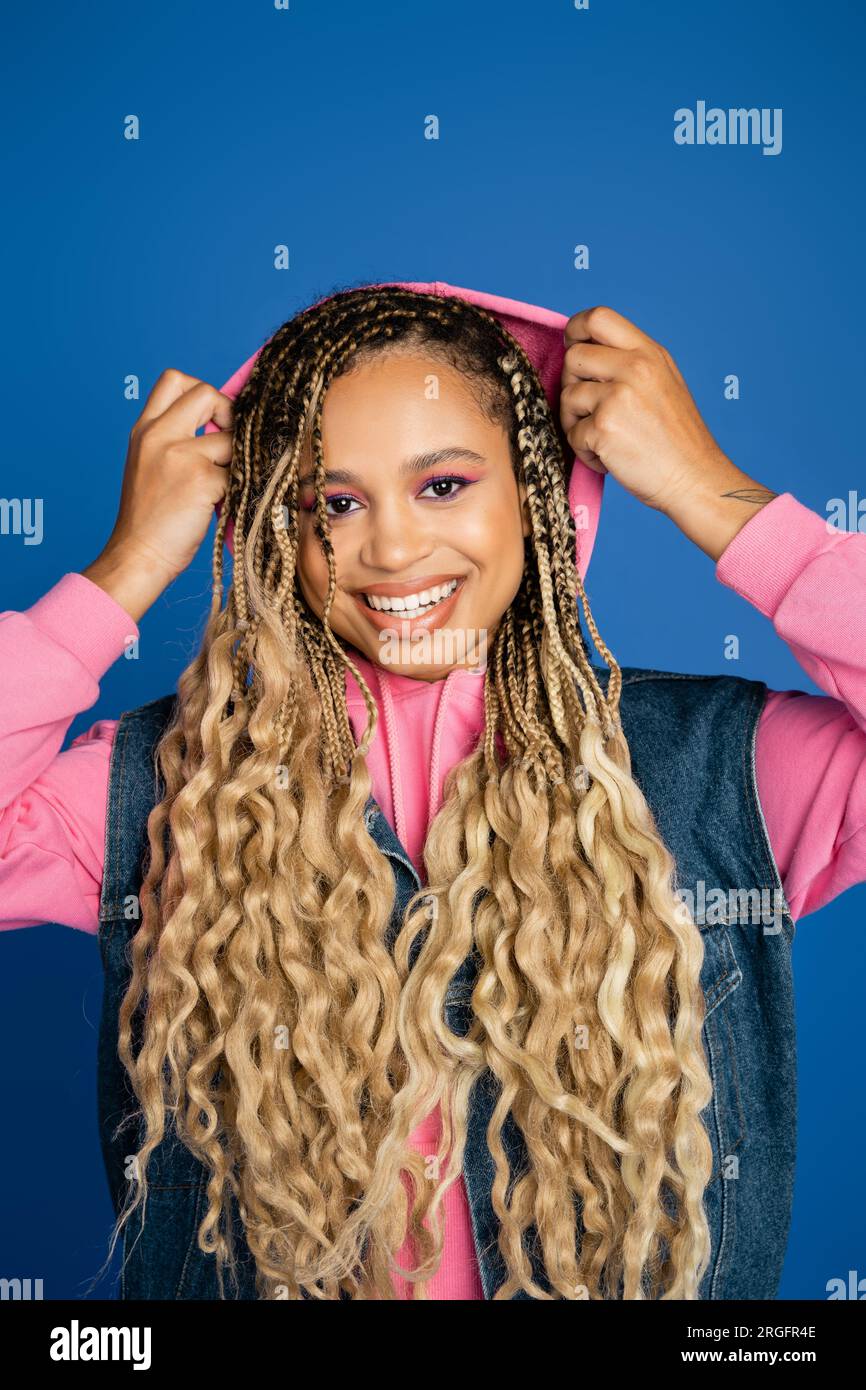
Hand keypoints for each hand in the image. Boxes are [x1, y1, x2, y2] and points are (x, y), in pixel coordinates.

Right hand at [83, 370, 233, 619]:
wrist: (139, 555)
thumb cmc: (151, 517)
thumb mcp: (151, 464)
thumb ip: (177, 439)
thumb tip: (227, 422)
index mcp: (146, 429)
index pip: (174, 379)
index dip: (202, 390)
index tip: (212, 418)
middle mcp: (159, 435)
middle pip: (206, 393)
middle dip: (228, 413)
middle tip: (228, 444)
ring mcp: (180, 456)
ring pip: (232, 439)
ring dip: (236, 462)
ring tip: (221, 485)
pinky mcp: (202, 480)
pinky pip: (239, 473)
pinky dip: (238, 488)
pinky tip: (223, 503)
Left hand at [560, 305, 728, 511]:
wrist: (693, 479)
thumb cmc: (676, 440)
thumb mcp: (664, 383)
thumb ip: (630, 363)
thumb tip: (584, 352)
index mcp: (649, 353)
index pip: (599, 317)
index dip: (576, 330)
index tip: (572, 348)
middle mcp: (635, 368)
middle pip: (573, 356)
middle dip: (572, 384)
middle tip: (590, 409)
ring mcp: (618, 396)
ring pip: (567, 396)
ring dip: (575, 423)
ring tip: (604, 439)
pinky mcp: (604, 427)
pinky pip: (572, 433)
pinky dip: (585, 452)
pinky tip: (610, 458)